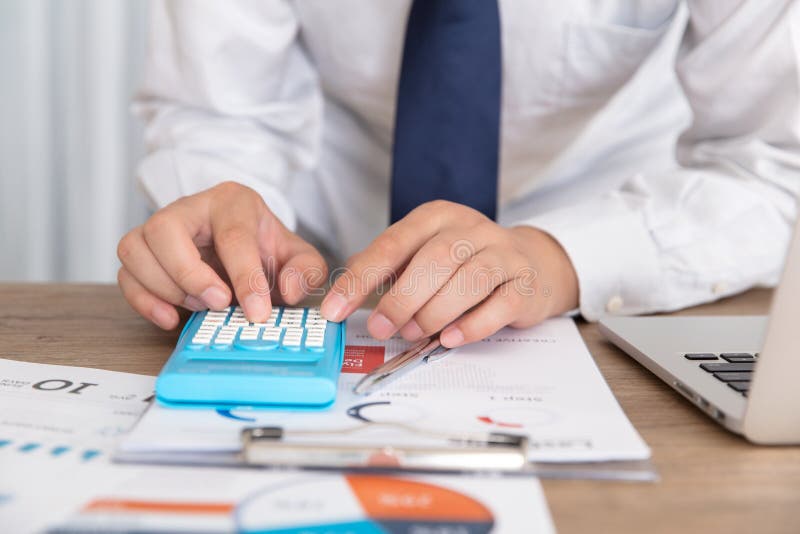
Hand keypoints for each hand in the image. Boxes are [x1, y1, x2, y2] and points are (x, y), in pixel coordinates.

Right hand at [117, 182, 326, 328]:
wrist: (246, 250)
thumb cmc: (266, 251)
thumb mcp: (298, 258)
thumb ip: (306, 271)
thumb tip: (288, 291)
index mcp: (233, 202)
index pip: (232, 235)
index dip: (245, 277)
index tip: (257, 314)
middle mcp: (190, 207)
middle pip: (165, 228)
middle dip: (189, 273)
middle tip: (218, 303)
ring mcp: (159, 227)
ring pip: (135, 247)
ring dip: (165, 287)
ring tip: (199, 306)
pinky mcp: (142, 251)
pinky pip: (125, 272)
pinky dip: (143, 300)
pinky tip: (171, 317)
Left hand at [320, 201, 577, 346]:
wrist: (531, 264)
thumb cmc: (464, 262)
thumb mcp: (423, 253)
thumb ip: (388, 268)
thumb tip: (342, 293)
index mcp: (436, 217)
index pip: (392, 244)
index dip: (360, 278)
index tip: (334, 309)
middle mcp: (470, 228)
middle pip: (434, 260)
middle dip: (401, 299)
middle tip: (380, 328)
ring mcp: (503, 253)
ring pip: (469, 279)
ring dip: (435, 312)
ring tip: (414, 334)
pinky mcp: (525, 283)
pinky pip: (500, 305)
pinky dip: (472, 325)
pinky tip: (450, 338)